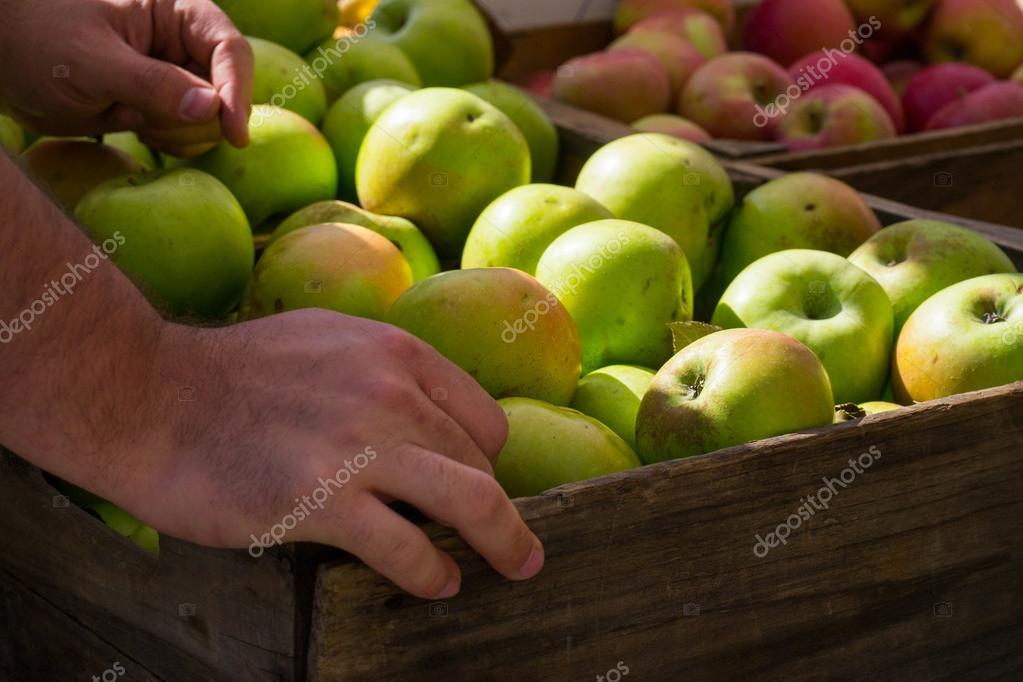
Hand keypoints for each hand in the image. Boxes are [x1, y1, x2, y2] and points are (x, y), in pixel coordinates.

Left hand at [0, 0, 251, 154]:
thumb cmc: (35, 38)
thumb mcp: (90, 61)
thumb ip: (152, 84)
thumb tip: (212, 109)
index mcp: (174, 12)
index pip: (229, 50)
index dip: (238, 92)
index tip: (234, 136)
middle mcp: (181, 43)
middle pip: (225, 90)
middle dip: (198, 117)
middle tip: (149, 123)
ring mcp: (171, 76)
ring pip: (207, 117)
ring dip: (176, 131)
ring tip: (129, 118)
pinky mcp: (157, 104)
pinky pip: (184, 132)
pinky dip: (167, 140)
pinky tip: (131, 128)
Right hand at [114, 310, 543, 597]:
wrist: (145, 396)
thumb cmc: (233, 374)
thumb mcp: (327, 338)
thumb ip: (384, 370)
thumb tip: (426, 412)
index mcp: (394, 353)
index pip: (483, 418)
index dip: (488, 460)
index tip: (479, 487)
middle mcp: (389, 393)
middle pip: (480, 463)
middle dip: (497, 507)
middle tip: (506, 539)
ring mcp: (359, 447)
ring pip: (469, 502)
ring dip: (503, 541)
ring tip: (516, 564)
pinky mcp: (322, 501)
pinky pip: (407, 549)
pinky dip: (433, 573)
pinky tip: (438, 583)